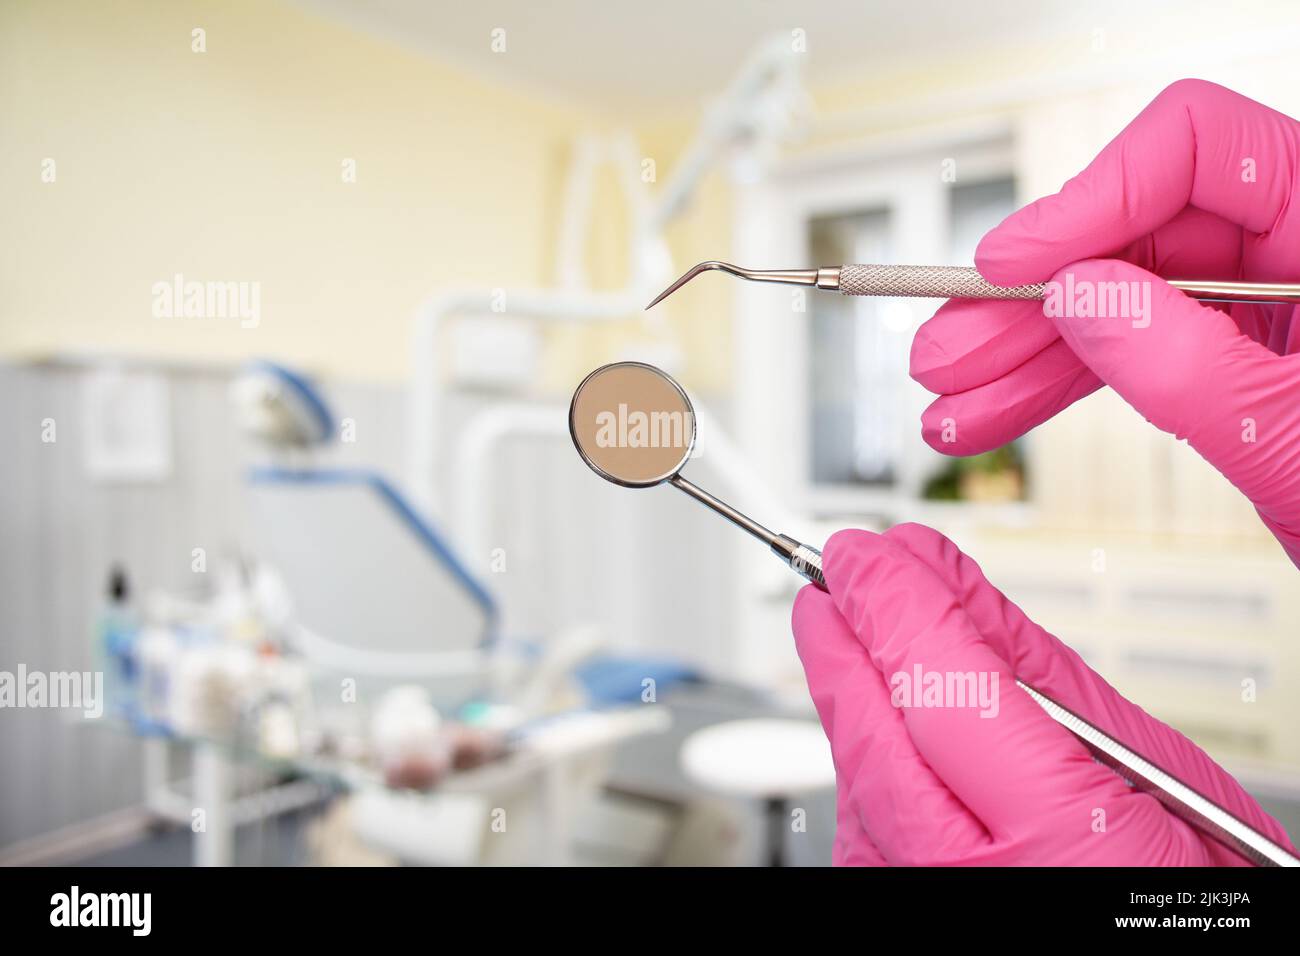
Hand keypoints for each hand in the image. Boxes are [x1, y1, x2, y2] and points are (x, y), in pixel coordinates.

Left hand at [790, 523, 1294, 864]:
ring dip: (858, 687)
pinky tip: (888, 708)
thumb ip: (1043, 675)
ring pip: (857, 761)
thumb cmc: (1181, 890)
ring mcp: (919, 895)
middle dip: (850, 630)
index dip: (892, 604)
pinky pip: (865, 805)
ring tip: (867, 625)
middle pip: (871, 723)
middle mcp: (968, 880)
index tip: (866, 552)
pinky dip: (875, 747)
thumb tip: (955, 590)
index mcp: (1060, 842)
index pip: (941, 686)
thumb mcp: (1154, 771)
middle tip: (844, 570)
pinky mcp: (889, 900)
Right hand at [910, 79, 1299, 567]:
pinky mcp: (1244, 362)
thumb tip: (1080, 294)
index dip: (1091, 197)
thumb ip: (1195, 368)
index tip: (1011, 263)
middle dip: (1027, 301)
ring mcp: (1270, 309)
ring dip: (1024, 355)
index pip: (1200, 150)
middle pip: (1135, 234)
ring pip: (1119, 302)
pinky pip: (1136, 355)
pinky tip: (997, 415)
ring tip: (952, 405)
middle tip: (950, 348)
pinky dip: (1062, 389)